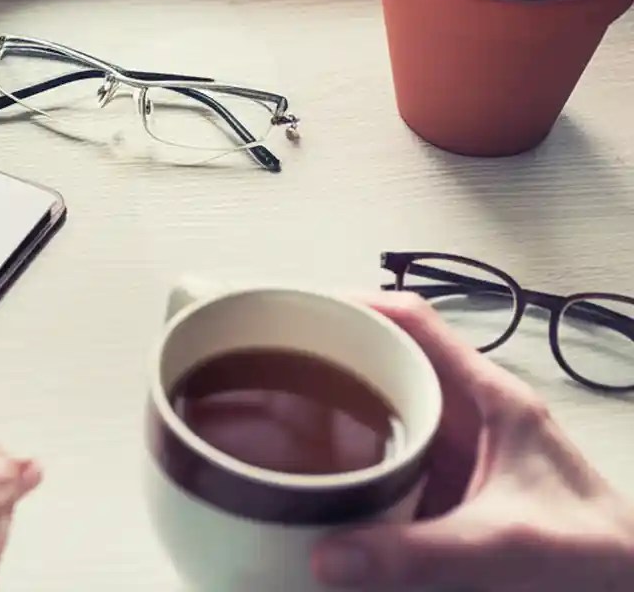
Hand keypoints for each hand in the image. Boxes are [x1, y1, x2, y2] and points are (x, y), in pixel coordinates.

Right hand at [310, 293, 633, 590]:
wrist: (622, 584)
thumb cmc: (595, 553)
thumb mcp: (500, 547)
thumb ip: (416, 553)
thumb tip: (330, 555)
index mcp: (489, 399)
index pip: (413, 322)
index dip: (354, 306)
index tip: (300, 311)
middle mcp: (468, 414)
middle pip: (386, 358)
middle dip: (327, 357)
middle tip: (270, 364)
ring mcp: (456, 449)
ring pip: (383, 403)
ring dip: (334, 406)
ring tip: (278, 411)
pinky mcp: (446, 487)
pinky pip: (386, 452)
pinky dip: (347, 455)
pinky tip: (317, 474)